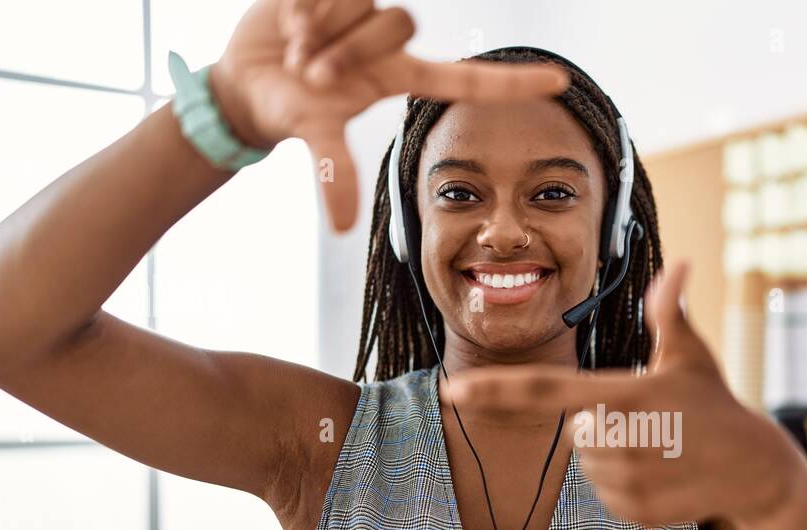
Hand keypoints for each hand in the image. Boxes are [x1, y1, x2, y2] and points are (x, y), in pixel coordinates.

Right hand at [208, 0, 567, 230]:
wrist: (246, 79)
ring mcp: (368, 10)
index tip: (560, 82)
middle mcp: (394, 42)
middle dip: (348, 52)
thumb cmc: (293, 110)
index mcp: (403, 78)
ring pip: (366, 3)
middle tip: (312, 72)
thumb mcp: (313, 134)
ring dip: (323, 29)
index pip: (471, 79)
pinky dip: (305, 6)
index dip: (514, 83)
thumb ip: (332, 171)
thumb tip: (340, 230)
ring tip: (297, 49)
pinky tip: (289, 22)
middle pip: (399, 26)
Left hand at [441, 262, 801, 527]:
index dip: (495, 389)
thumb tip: (679, 265)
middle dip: (599, 426)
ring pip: (587, 464)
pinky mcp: (638, 512)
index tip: (454, 390)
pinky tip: (661, 476)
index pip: (544, 389)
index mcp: (625, 394)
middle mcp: (621, 438)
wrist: (755, 470)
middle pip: (574, 433)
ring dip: (611, 457)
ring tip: (658, 450)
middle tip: (649, 425)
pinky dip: (625, 488)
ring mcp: (630, 480)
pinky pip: (605, 497)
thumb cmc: (716, 406)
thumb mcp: (693, 357)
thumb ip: (671, 313)